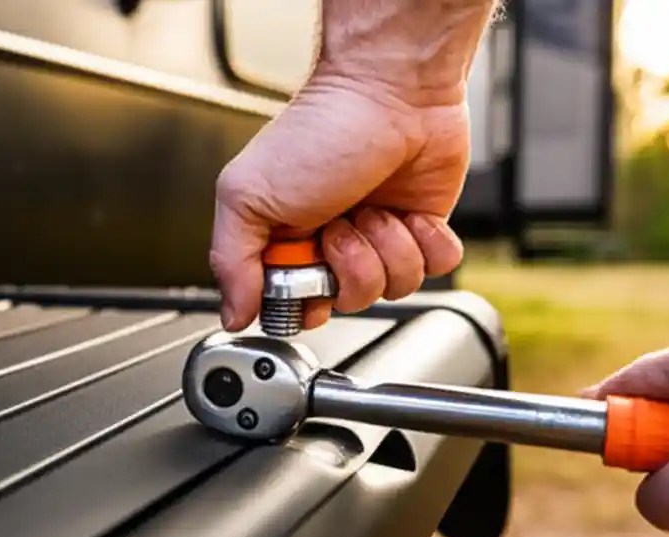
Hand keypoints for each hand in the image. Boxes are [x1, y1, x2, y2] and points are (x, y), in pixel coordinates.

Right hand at [209, 72, 469, 331]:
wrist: (390, 89)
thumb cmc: (320, 129)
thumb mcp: (246, 195)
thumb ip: (231, 261)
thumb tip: (234, 315)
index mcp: (286, 240)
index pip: (295, 305)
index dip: (306, 298)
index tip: (307, 266)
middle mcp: (333, 244)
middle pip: (349, 302)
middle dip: (350, 266)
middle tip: (341, 224)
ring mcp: (381, 238)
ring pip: (395, 288)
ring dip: (388, 246)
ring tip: (375, 206)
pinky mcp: (424, 228)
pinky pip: (438, 269)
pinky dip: (429, 242)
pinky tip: (412, 212)